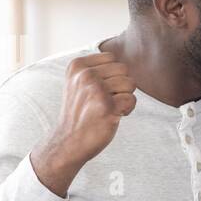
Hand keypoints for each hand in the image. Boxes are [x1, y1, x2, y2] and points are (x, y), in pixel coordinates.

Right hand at [32, 52, 135, 195]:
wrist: (68, 142)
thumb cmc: (80, 112)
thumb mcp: (79, 82)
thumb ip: (97, 68)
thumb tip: (125, 64)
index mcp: (77, 65)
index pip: (111, 58)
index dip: (111, 75)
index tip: (98, 90)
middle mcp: (85, 75)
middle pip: (123, 69)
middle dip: (120, 86)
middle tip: (104, 101)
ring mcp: (96, 89)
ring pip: (130, 83)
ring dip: (124, 98)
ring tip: (107, 108)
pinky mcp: (107, 106)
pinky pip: (132, 100)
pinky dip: (126, 110)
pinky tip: (112, 116)